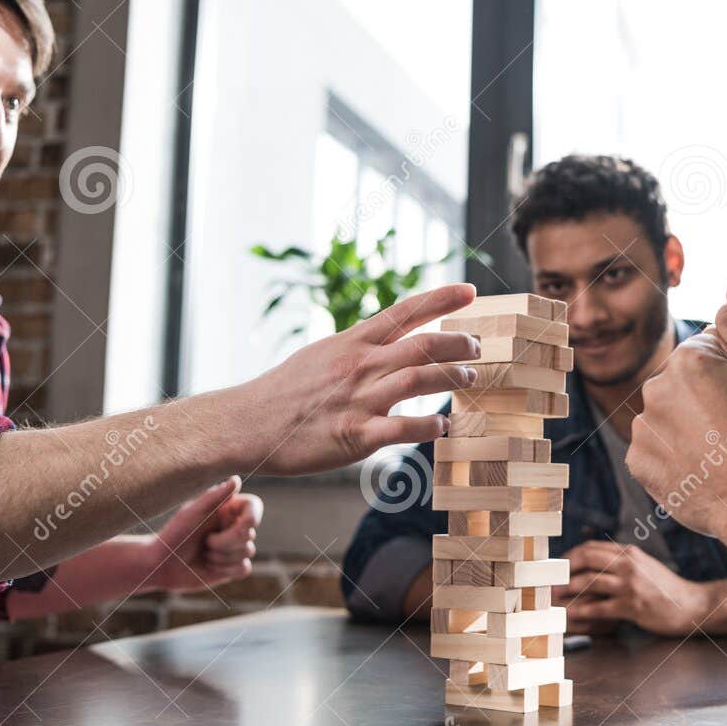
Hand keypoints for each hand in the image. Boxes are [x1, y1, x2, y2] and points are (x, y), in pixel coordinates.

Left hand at [146, 476, 262, 591]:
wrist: (160, 565)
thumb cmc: (173, 535)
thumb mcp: (192, 512)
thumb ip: (215, 496)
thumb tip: (236, 479)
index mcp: (226, 509)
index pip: (254, 506)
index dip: (253, 517)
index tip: (242, 525)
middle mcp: (233, 526)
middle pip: (249, 533)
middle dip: (225, 542)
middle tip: (205, 542)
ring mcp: (234, 547)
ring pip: (248, 551)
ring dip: (222, 556)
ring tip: (203, 554)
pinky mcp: (233, 567)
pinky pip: (244, 568)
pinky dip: (226, 569)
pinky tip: (209, 566)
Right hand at [245, 283, 482, 476]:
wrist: (248, 423)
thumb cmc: (286, 391)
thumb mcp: (323, 353)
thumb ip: (360, 347)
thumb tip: (391, 340)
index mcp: (353, 342)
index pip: (405, 312)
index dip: (441, 299)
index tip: (470, 290)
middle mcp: (360, 366)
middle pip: (423, 345)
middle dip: (459, 344)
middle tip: (478, 347)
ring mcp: (359, 400)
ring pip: (419, 380)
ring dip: (452, 379)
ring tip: (469, 379)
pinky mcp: (356, 436)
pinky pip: (403, 428)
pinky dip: (429, 426)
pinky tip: (442, 426)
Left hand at [558, 540, 711, 635]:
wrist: (692, 605)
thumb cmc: (666, 588)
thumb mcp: (645, 566)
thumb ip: (622, 562)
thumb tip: (595, 563)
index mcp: (629, 553)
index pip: (591, 548)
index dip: (570, 556)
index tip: (558, 566)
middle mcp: (628, 565)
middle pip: (586, 559)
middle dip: (563, 569)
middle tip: (550, 580)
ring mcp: (631, 585)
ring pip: (589, 582)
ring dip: (568, 590)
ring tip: (554, 598)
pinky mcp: (633, 606)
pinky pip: (600, 608)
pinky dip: (583, 612)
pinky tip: (572, 615)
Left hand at [627, 330, 726, 550]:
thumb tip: (721, 379)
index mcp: (690, 360)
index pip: (700, 353)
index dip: (721, 374)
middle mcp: (658, 386)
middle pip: (674, 386)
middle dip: (693, 401)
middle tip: (722, 430)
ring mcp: (644, 426)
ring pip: (660, 421)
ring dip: (678, 432)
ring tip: (711, 456)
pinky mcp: (637, 460)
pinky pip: (650, 453)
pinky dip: (667, 461)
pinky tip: (696, 473)